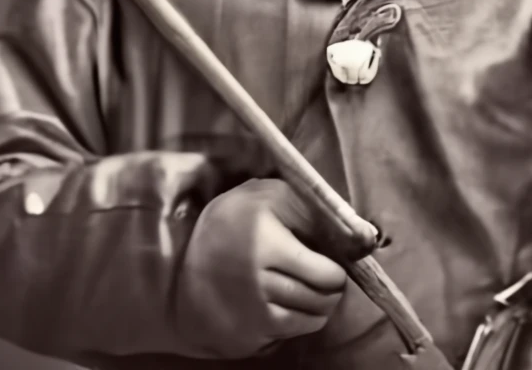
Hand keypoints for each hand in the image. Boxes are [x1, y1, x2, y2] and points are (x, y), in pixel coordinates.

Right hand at [180, 178, 347, 357]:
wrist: (180, 263)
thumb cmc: (233, 221)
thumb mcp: (266, 195)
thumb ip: (306, 205)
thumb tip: (352, 227)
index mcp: (267, 246)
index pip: (324, 273)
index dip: (337, 271)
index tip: (336, 263)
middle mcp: (260, 284)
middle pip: (320, 299)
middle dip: (333, 289)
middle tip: (330, 277)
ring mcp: (253, 313)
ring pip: (309, 319)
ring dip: (321, 306)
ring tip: (316, 290)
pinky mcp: (247, 335)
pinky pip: (291, 333)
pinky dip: (303, 321)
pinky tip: (296, 303)